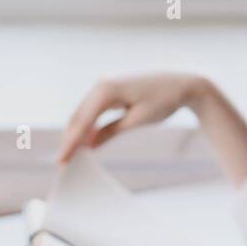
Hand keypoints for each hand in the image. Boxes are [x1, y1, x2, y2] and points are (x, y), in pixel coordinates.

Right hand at [58, 72, 211, 163]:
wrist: (184, 82)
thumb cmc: (164, 100)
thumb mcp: (137, 121)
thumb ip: (111, 132)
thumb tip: (90, 145)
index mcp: (106, 89)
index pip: (83, 121)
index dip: (71, 143)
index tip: (62, 161)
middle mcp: (102, 83)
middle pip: (78, 115)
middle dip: (70, 139)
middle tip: (63, 163)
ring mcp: (106, 83)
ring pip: (84, 111)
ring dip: (77, 132)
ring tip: (72, 154)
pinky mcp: (113, 87)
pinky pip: (95, 108)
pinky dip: (90, 124)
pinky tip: (87, 140)